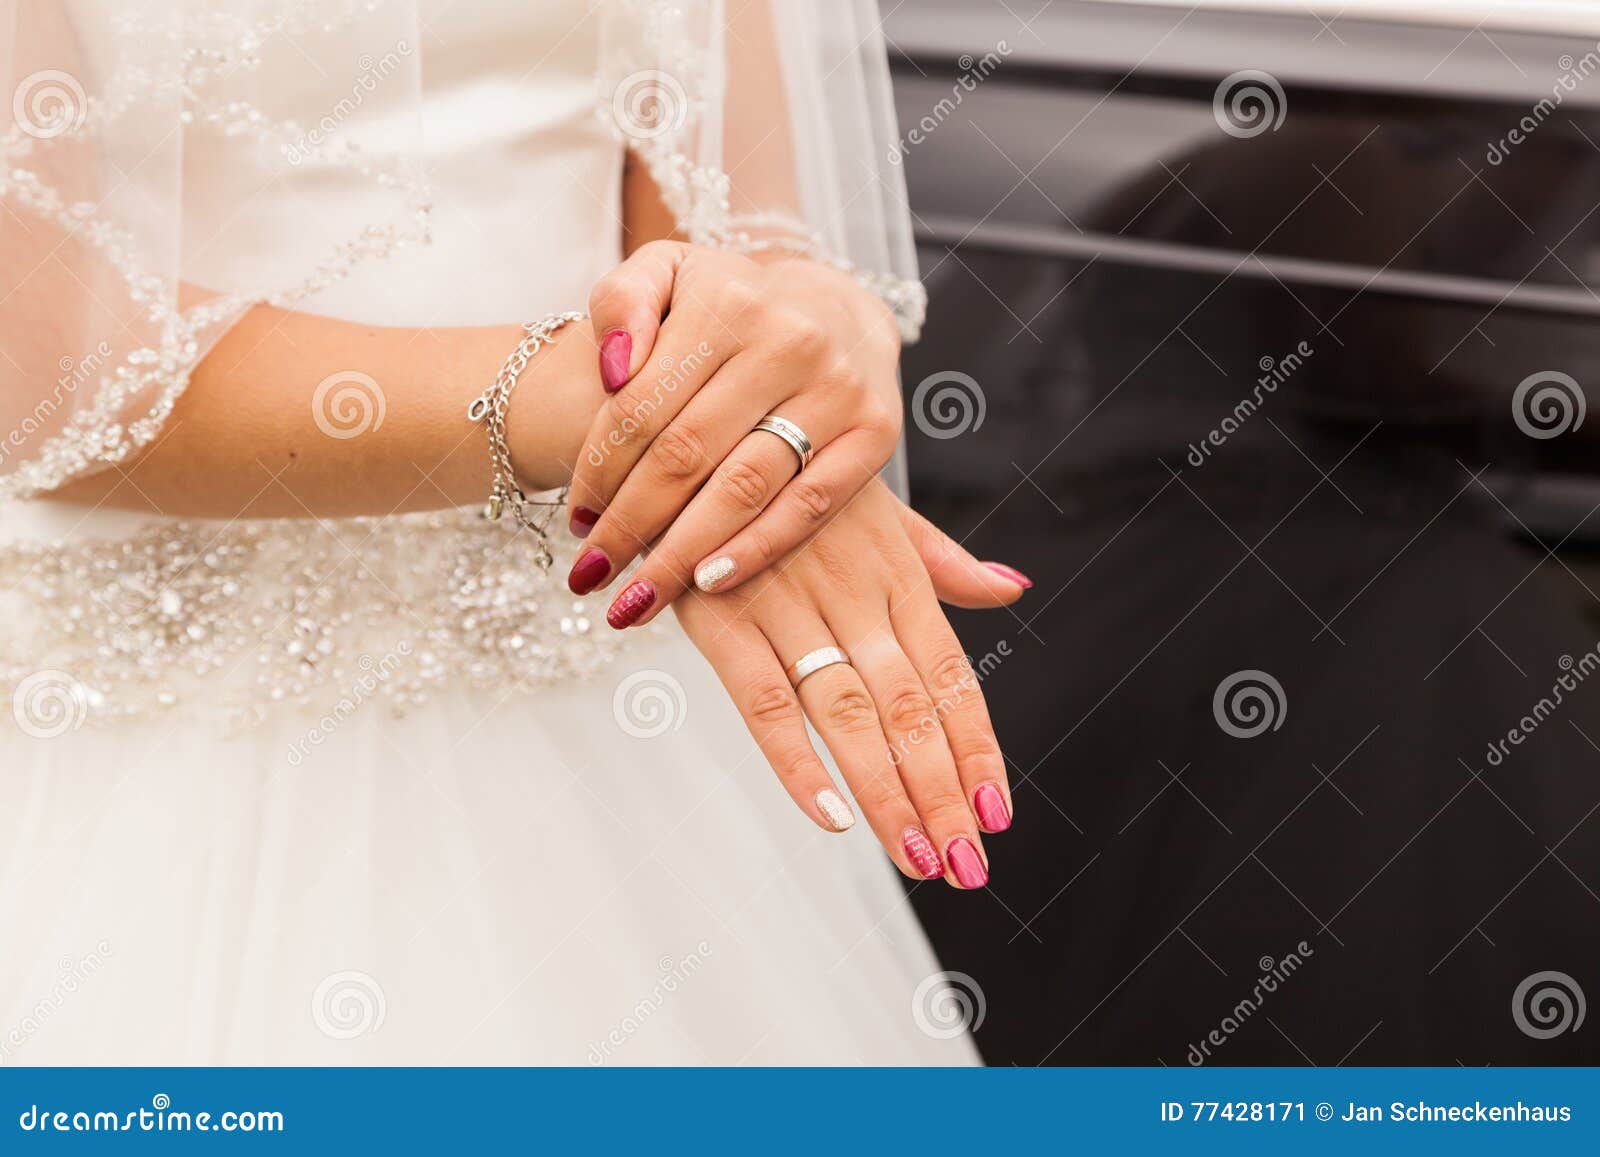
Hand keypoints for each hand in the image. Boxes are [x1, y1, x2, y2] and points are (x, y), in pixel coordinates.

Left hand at [564, 242, 903, 629]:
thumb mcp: (667, 273)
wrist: (839, 306)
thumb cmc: (733, 302)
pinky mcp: (874, 433)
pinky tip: (708, 584)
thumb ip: (622, 302)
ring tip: (636, 598)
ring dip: (682, 553)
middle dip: (630, 523)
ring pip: (743, 488)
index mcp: (728, 303)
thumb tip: (611, 370)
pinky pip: (807, 507)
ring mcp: (837, 390)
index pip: (641, 404)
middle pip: (687, 453)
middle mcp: (788, 342)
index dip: (599, 471)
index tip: (575, 520)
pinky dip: (755, 550)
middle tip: (591, 575)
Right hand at [674, 480, 1031, 887]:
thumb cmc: (789, 478)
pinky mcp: (720, 616)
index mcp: (896, 572)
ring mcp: (787, 604)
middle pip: (909, 709)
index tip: (998, 814)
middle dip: (942, 793)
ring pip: (849, 713)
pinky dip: (796, 760)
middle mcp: (853, 592)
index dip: (976, 748)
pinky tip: (830, 817)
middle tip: (966, 865)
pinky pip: (763, 699)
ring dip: (887, 793)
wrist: (690, 426)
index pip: (951, 676)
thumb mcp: (875, 509)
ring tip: (917, 857)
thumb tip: (1014, 586)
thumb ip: (942, 562)